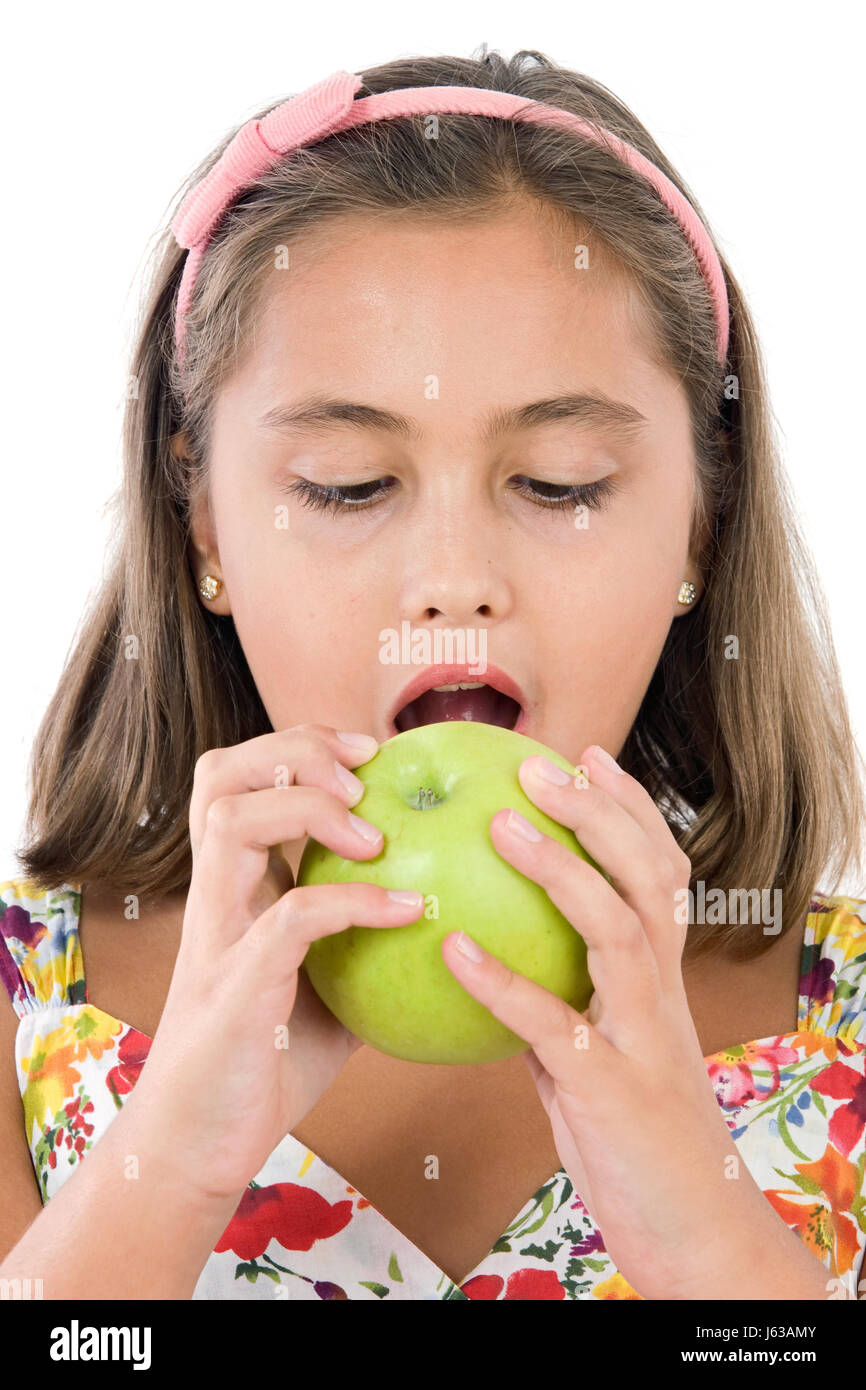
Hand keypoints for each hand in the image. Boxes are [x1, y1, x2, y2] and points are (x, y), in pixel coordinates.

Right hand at [127, 724, 425, 1202]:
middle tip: (367, 768)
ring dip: (309, 807)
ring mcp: (218, 935)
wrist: (202, 1143)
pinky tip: (410, 911)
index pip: (242, 776)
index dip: (302, 744)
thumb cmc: (267, 1062)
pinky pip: (291, 917)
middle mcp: (217, 895)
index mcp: (237, 884)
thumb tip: (452, 912)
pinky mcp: (233, 985)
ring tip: (375, 833)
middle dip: (295, 749)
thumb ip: (366, 941)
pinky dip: (354, 902)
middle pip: (220, 774)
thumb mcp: (328, 985)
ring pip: (231, 821)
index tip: (374, 752)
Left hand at [440, 744, 797, 1299]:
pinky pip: (554, 1026)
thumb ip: (560, 1003)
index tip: (586, 755)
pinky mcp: (614, 1091)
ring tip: (500, 825)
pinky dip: (503, 983)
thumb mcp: (600, 1055)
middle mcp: (660, 994)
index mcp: (659, 979)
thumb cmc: (635, 1138)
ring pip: (616, 931)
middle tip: (539, 762)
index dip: (627, 808)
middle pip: (646, 878)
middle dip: (600, 812)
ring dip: (561, 872)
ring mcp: (643, 1038)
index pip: (656, 871)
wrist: (694, 1231)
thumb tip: (488, 956)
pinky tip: (452, 948)